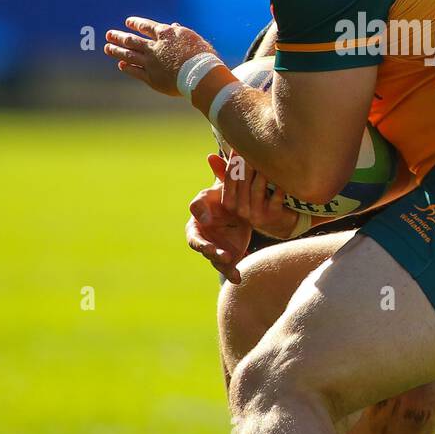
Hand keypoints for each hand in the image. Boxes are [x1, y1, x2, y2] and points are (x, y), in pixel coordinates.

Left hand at [104, 17, 216, 96]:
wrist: (200, 75)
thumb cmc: (203, 56)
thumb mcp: (193, 38)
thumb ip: (180, 32)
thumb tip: (173, 25)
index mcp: (167, 34)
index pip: (147, 26)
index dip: (136, 24)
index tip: (128, 22)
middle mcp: (155, 47)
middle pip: (132, 40)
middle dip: (119, 37)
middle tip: (109, 34)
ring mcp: (151, 63)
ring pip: (130, 55)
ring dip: (117, 51)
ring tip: (107, 48)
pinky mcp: (151, 78)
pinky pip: (135, 71)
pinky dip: (127, 68)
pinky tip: (121, 65)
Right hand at [185, 154, 253, 283]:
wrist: (239, 215)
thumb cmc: (229, 196)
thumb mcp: (228, 185)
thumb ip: (222, 172)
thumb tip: (211, 155)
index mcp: (201, 209)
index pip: (195, 209)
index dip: (201, 213)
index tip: (208, 217)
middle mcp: (201, 229)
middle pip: (196, 239)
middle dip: (205, 245)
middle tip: (213, 249)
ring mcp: (210, 244)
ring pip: (210, 255)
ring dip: (218, 259)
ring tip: (228, 261)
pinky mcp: (222, 256)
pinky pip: (224, 267)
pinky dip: (231, 272)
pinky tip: (238, 278)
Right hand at [220, 149, 300, 240]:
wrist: (278, 220)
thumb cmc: (256, 199)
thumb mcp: (239, 188)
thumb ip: (225, 172)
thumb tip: (210, 156)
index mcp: (229, 202)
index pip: (230, 177)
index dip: (234, 160)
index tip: (240, 146)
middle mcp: (240, 210)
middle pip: (243, 180)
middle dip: (249, 161)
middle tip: (256, 145)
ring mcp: (256, 214)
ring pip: (257, 187)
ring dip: (262, 170)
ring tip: (268, 154)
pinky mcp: (273, 216)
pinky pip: (276, 196)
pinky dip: (279, 183)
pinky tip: (283, 171)